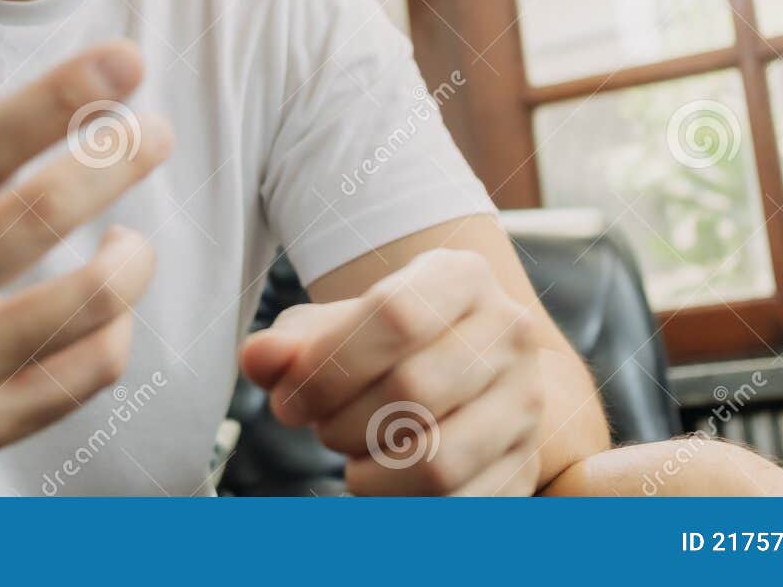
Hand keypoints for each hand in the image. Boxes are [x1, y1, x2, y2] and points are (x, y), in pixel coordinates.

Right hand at [0, 16, 170, 494]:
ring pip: (84, 305)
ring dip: (133, 256)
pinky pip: (80, 379)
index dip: (59, 98)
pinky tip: (106, 303)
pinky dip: (114, 333)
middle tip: (154, 131)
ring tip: (132, 231)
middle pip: (45, 216)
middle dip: (118, 159)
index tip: (125, 60)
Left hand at [240, 248, 543, 495]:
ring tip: (351, 453)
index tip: (288, 399)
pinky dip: (400, 506)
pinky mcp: (523, 464)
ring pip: (437, 461)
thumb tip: (258, 359)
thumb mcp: (333, 328)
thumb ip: (290, 343)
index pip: (396, 315)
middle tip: (320, 426)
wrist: (456, 366)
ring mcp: (525, 402)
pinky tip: (380, 479)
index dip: (328, 366)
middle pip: (412, 391)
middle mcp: (508, 333)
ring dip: (370, 472)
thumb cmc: (379, 344)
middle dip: (341, 423)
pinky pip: (456, 507)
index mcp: (462, 276)